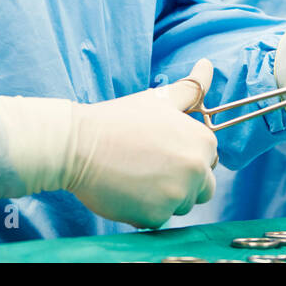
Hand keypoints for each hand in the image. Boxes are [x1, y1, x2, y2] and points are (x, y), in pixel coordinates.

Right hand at [64, 60, 218, 228]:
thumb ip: (190, 88)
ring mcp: (177, 195)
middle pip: (201, 188)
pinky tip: (125, 191)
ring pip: (179, 206)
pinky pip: (157, 220)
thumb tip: (207, 64)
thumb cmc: (119, 119)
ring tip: (135, 176)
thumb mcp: (158, 100)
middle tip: (148, 166)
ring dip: (162, 198)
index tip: (161, 149)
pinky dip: (143, 212)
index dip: (184, 156)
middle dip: (180, 182)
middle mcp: (196, 169)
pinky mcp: (155, 217)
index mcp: (203, 142)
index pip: (209, 160)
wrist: (77, 145)